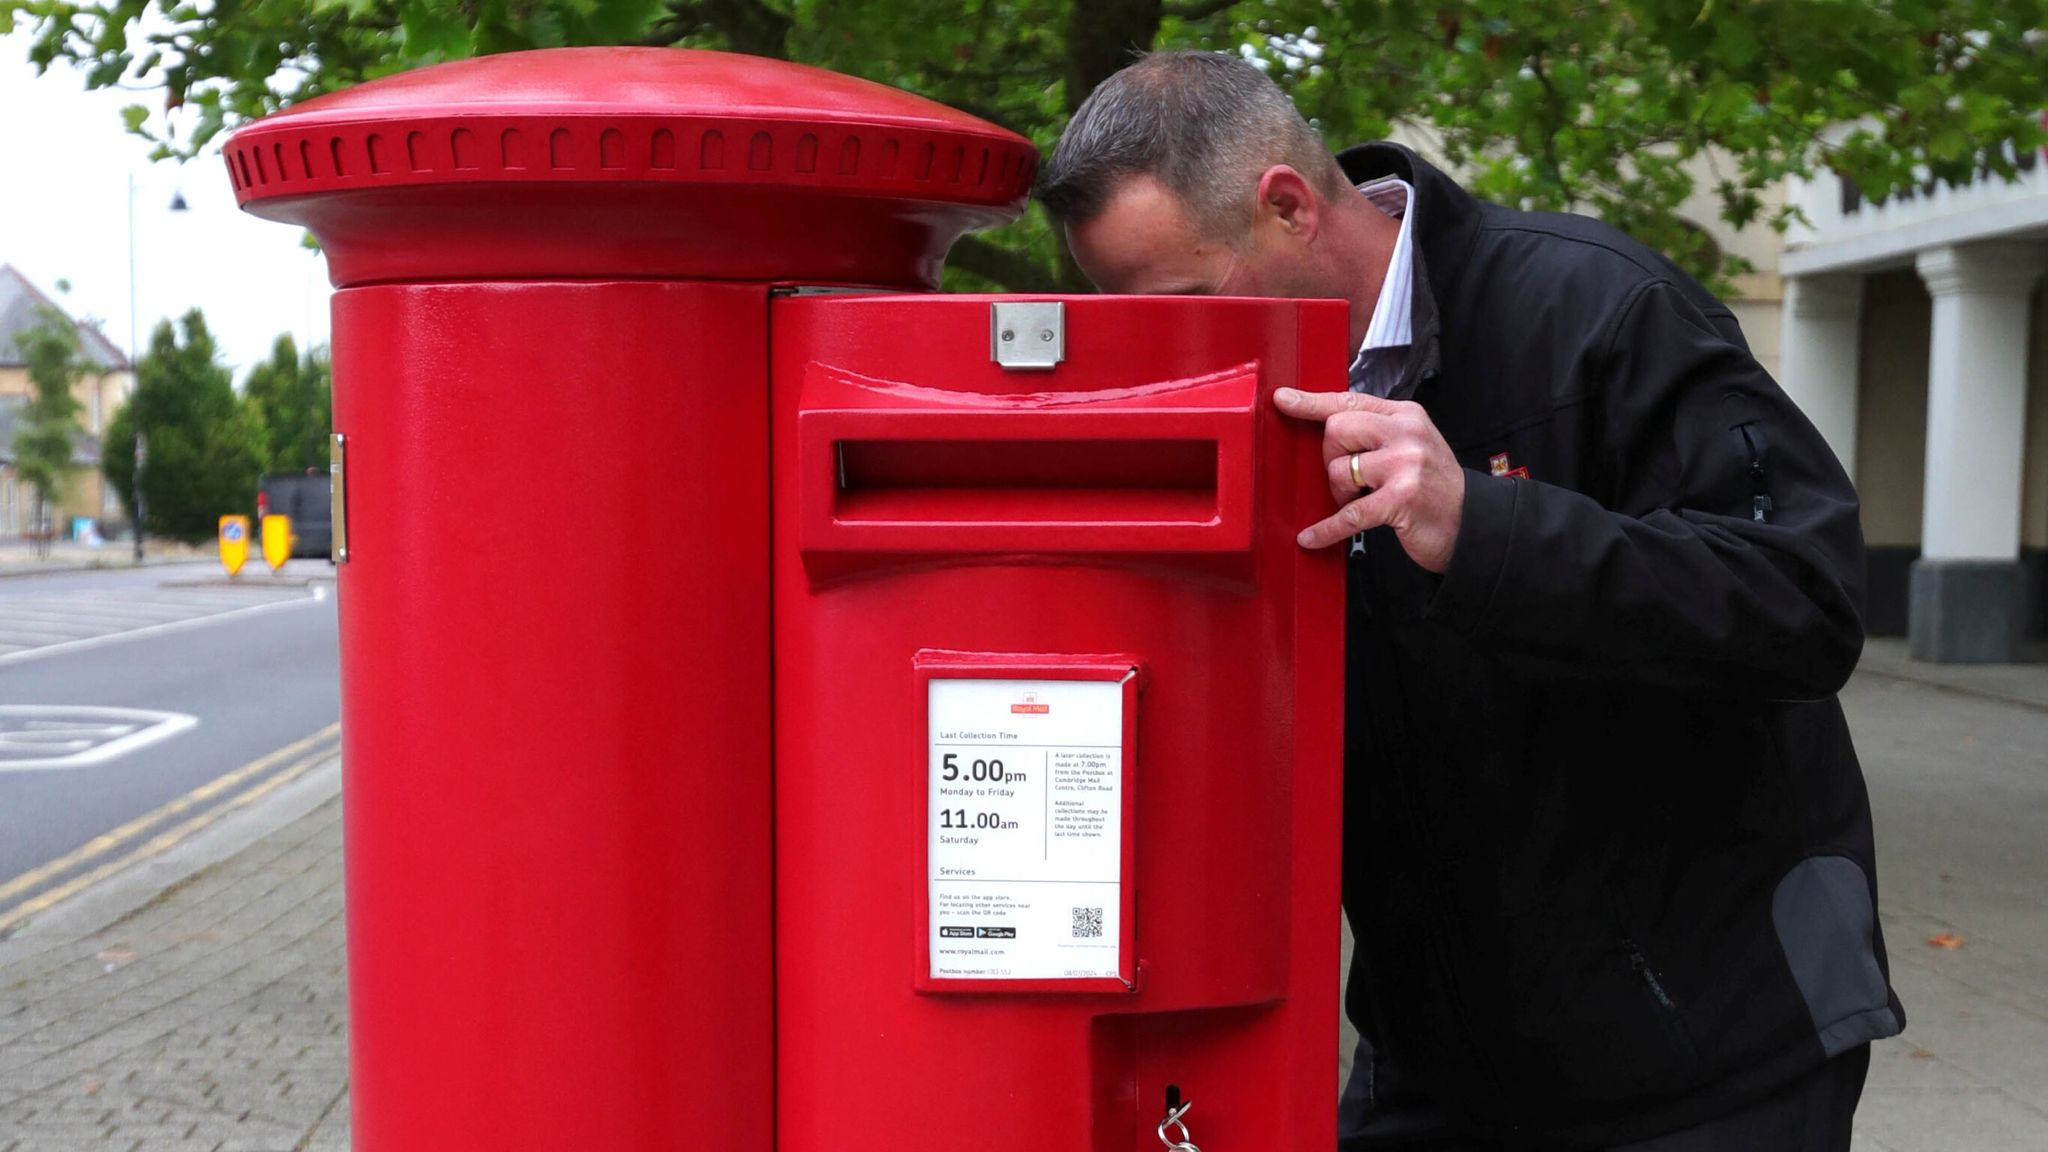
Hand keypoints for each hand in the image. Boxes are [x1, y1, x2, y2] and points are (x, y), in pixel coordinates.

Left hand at [1272, 387, 1465, 573]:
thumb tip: (1327, 429)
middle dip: (1330, 458)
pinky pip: (1348, 513)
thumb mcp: (1412, 445)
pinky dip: (1326, 529)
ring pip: (1338, 469)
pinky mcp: (1402, 500)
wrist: (1474, 524)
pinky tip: (1312, 537)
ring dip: (1339, 493)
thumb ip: (1376, 432)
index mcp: (1405, 415)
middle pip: (1336, 429)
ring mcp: (1406, 465)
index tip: (1284, 399)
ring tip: (1358, 501)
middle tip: (1347, 479)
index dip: (1312, 402)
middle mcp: (1406, 433)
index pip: (1349, 400)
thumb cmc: (1435, 488)